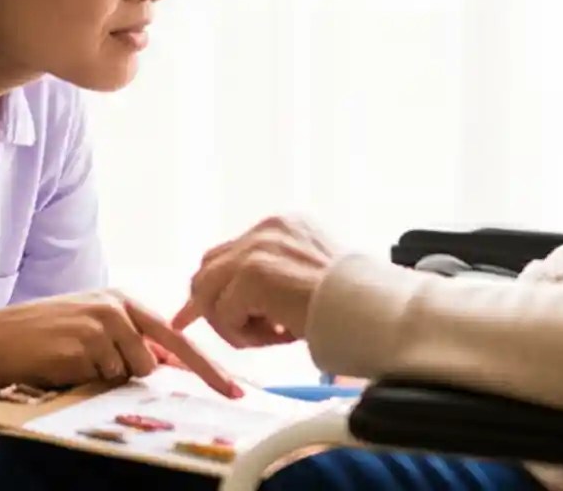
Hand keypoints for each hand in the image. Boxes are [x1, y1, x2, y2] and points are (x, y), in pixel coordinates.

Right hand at [0, 289, 242, 397]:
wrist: (0, 340)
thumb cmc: (52, 339)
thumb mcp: (98, 330)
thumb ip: (134, 343)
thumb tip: (172, 368)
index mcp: (126, 302)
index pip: (178, 339)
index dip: (208, 368)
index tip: (236, 391)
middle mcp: (119, 307)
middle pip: (152, 363)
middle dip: (130, 375)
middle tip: (93, 368)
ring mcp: (102, 322)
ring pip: (129, 373)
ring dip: (104, 378)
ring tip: (74, 362)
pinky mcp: (84, 341)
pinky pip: (102, 378)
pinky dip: (85, 379)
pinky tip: (63, 364)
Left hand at [171, 215, 337, 347]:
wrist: (373, 308)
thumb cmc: (352, 303)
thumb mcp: (310, 277)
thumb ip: (273, 279)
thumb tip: (235, 305)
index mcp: (283, 225)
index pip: (230, 252)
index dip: (213, 286)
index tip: (192, 311)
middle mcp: (267, 229)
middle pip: (208, 267)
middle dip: (203, 303)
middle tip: (190, 327)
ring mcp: (257, 249)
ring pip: (209, 293)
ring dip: (231, 324)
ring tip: (270, 336)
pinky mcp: (252, 274)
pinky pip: (224, 314)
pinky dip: (243, 335)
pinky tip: (279, 335)